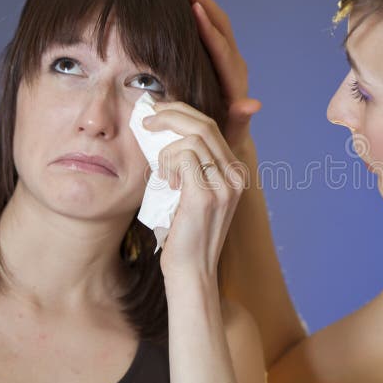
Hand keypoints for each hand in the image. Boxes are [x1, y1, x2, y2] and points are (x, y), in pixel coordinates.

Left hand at [142, 101, 246, 278]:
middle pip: (204, 125)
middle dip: (172, 114)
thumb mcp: (189, 191)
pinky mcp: (207, 195)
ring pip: (193, 138)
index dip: (183, 112)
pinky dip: (167, 162)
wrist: (190, 270)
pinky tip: (164, 181)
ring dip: (166, 148)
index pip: (211, 125)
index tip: (158, 112)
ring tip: (160, 170)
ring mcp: (225, 185)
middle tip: (147, 119)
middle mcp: (235, 175)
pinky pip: (183, 156)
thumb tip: (167, 132)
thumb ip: (187, 164)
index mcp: (234, 171)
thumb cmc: (184, 232)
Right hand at [178, 0, 260, 150]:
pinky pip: (214, 27)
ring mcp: (229, 57)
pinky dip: (205, 7)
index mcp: (233, 77)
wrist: (234, 138)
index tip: (193, 6)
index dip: (207, 27)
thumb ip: (242, 116)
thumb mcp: (233, 130)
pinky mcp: (223, 56)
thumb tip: (253, 105)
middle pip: (219, 25)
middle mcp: (234, 63)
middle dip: (202, 1)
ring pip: (217, 21)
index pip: (220, 47)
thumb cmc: (227, 138)